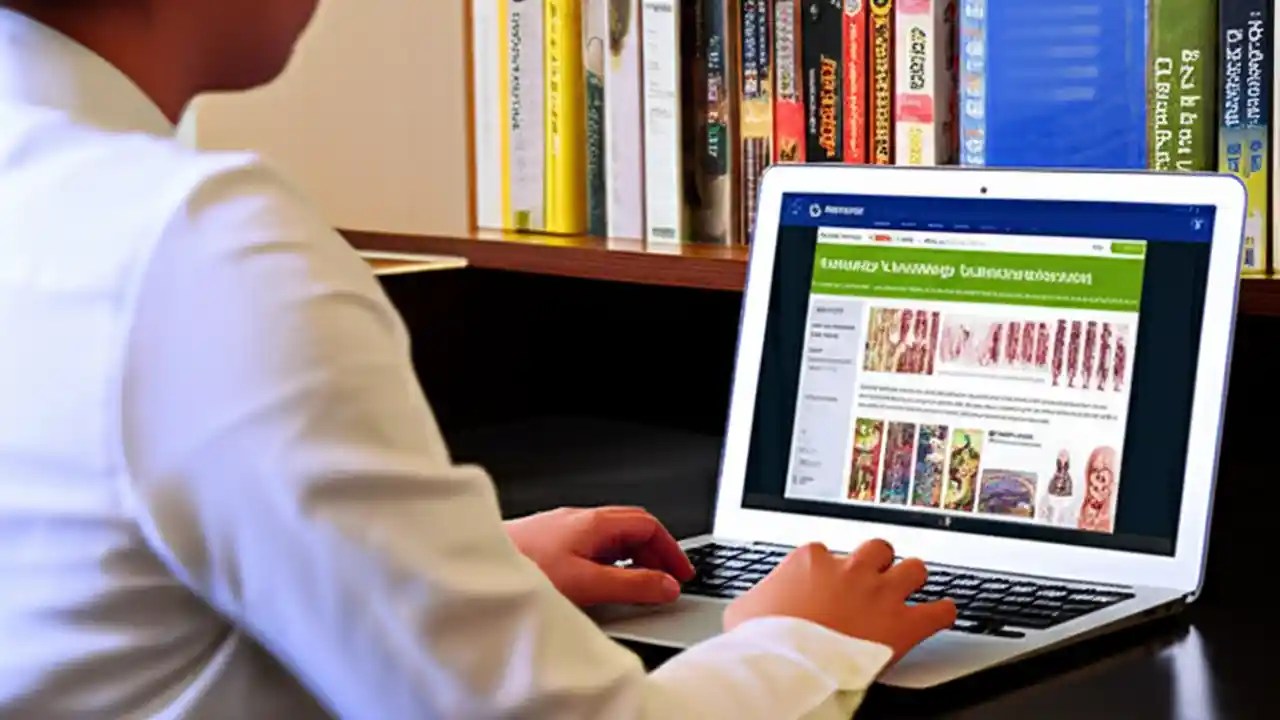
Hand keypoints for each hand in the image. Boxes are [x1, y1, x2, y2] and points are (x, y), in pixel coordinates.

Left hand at [505, 506, 695, 607]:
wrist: (474, 561)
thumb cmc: (522, 567)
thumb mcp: (587, 583)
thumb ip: (631, 585)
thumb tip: (665, 585)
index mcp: (594, 522)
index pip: (648, 524)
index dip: (671, 548)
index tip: (681, 573)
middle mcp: (579, 519)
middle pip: (632, 529)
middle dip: (655, 553)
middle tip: (667, 580)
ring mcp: (562, 528)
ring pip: (610, 538)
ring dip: (631, 558)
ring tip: (639, 586)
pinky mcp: (547, 541)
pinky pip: (590, 546)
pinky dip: (608, 562)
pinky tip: (600, 583)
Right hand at [724, 540, 955, 665]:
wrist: (788, 665)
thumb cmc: (762, 640)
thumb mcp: (743, 611)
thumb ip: (757, 598)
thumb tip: (750, 607)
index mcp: (811, 560)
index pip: (827, 552)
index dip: (829, 571)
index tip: (827, 585)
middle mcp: (850, 569)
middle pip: (878, 548)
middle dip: (877, 563)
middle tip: (872, 580)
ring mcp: (879, 594)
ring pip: (914, 568)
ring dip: (912, 579)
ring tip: (909, 590)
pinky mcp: (903, 624)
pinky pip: (939, 611)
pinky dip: (943, 612)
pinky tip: (941, 614)